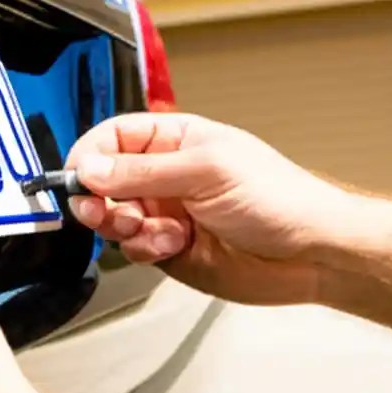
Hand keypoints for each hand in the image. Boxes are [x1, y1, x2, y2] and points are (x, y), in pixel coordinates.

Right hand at [65, 112, 345, 304]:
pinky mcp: (169, 249)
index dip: (90, 153)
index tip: (77, 175)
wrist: (314, 255)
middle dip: (96, 196)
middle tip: (95, 210)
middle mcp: (165, 176)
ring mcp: (166, 213)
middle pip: (105, 179)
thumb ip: (142, 172)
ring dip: (121, 225)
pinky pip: (133, 248)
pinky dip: (144, 249)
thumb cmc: (279, 199)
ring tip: (146, 229)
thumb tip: (90, 168)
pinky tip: (173, 245)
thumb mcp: (206, 172)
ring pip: (114, 217)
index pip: (114, 137)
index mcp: (175, 141)